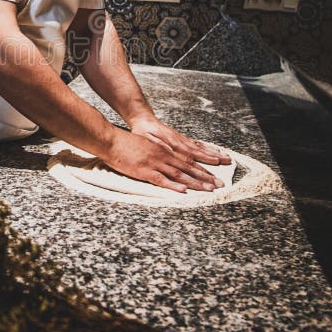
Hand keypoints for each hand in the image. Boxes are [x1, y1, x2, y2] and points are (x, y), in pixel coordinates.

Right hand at [103, 127, 223, 192]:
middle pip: (188, 167)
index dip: (202, 168)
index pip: (188, 160)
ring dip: (196, 182)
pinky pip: (161, 180)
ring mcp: (154, 163)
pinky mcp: (144, 171)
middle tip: (220, 184)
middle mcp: (163, 156)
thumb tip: (167, 160)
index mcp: (164, 150)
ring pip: (179, 175)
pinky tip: (183, 190)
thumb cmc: (126, 143)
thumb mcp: (146, 144)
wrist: (111, 140)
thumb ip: (157, 152)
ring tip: (209, 189)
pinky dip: (173, 186)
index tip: (214, 175)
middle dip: (206, 176)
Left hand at [129, 114, 231, 166]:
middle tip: (227, 167)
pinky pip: (197, 144)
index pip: (190, 156)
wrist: (143, 118)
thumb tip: (168, 152)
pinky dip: (207, 148)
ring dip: (214, 154)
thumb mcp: (145, 139)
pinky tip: (214, 152)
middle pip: (199, 153)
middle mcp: (180, 141)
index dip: (203, 162)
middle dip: (214, 161)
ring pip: (201, 148)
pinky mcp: (181, 138)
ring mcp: (182, 139)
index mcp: (172, 143)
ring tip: (227, 158)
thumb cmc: (142, 131)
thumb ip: (157, 146)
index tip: (215, 167)